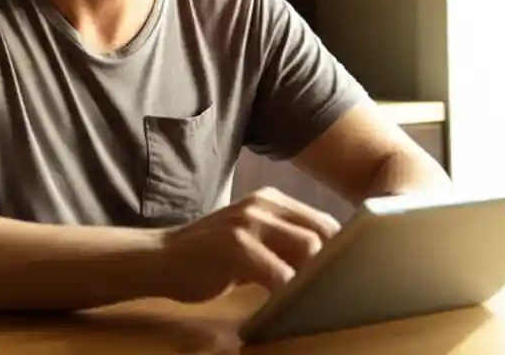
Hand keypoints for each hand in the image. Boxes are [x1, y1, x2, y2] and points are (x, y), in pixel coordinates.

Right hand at [152, 187, 341, 302]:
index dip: (340, 247)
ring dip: (315, 277)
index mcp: (269, 200)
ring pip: (306, 249)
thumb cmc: (208, 256)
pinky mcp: (236, 247)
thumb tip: (324, 264)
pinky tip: (285, 305)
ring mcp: (248, 223)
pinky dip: (288, 292)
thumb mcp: (248, 237)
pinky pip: (279, 274)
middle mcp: (262, 205)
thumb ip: (280, 242)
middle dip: (333, 263)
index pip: (322, 221)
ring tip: (314, 298)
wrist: (159, 258)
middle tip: (334, 290)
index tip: (345, 272)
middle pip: (321, 233)